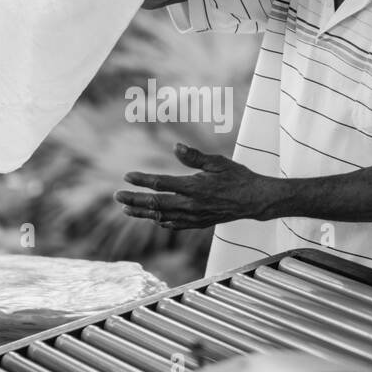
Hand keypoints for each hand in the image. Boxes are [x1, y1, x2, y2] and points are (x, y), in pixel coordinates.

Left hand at [116, 143, 276, 228]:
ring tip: (126, 209)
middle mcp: (191, 205)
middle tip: (117, 196)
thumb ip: (194, 157)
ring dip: (142, 213)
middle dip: (134, 200)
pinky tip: (153, 218)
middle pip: (155, 204)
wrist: (254, 201)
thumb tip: (176, 147)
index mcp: (194, 187)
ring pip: (162, 216)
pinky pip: (175, 224)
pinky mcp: (199, 223)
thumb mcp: (217, 161)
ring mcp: (194, 217)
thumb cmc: (237, 177)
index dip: (142, 180)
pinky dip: (161, 221)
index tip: (127, 176)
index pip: (161, 183)